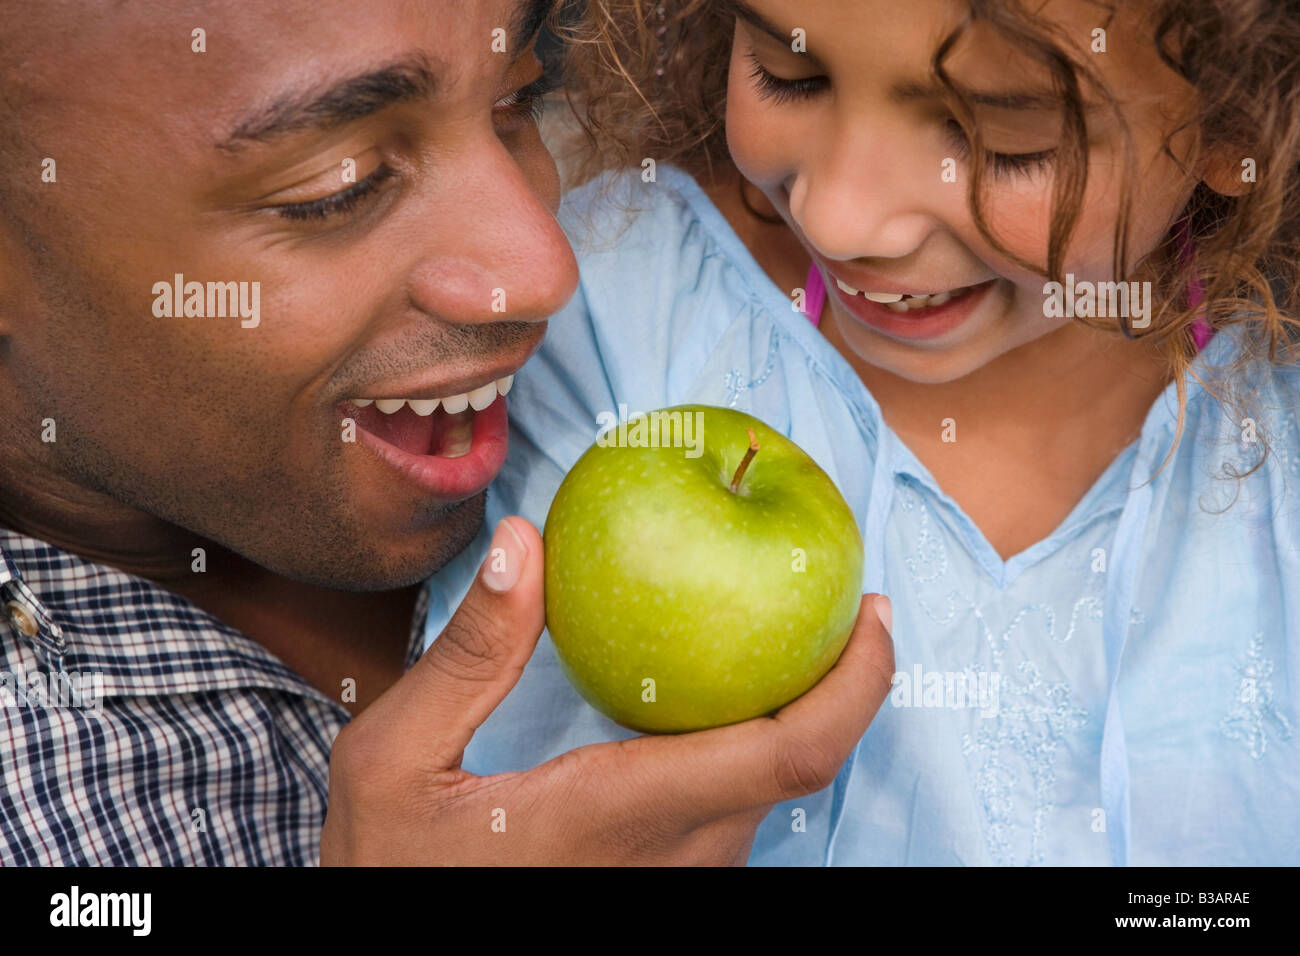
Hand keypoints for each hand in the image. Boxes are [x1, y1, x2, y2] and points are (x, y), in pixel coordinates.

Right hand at [320, 517, 893, 864]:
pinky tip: (724, 691)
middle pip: (802, 766)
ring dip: (802, 709)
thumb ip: (467, 655)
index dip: (855, 685)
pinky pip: (741, 806)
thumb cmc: (392, 873)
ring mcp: (677, 879)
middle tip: (838, 593)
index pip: (786, 755)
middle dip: (841, 680)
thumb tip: (525, 545)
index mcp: (622, 814)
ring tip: (788, 626)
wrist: (393, 952)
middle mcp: (675, 856)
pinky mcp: (666, 884)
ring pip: (773, 790)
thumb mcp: (394, 760)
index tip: (875, 613)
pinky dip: (760, 740)